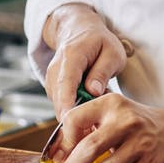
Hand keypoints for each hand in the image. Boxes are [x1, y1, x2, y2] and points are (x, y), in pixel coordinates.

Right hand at [43, 3, 127, 117]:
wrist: (78, 30)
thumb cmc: (99, 42)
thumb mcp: (112, 52)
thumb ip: (103, 71)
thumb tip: (93, 92)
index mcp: (71, 56)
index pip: (65, 82)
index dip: (67, 104)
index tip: (71, 123)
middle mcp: (56, 69)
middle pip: (59, 100)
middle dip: (73, 118)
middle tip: (94, 131)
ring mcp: (51, 79)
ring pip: (59, 106)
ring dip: (75, 115)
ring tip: (96, 115)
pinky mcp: (52, 89)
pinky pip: (61, 105)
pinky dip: (73, 111)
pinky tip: (88, 109)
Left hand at [51, 92, 163, 162]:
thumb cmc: (132, 124)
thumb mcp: (111, 112)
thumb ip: (87, 125)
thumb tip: (57, 154)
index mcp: (111, 103)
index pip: (76, 118)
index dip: (63, 140)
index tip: (57, 157)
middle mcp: (126, 120)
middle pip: (91, 147)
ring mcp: (141, 142)